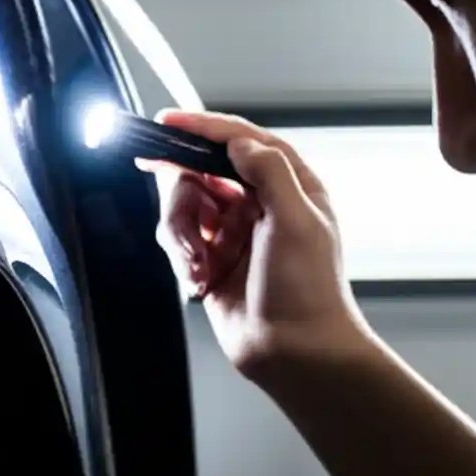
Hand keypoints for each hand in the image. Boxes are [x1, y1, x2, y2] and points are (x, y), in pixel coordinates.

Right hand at [141, 109, 366, 378]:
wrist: (295, 353)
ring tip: (199, 265)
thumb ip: (269, 171)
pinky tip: (201, 280)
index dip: (202, 127)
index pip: (239, 139)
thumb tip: (240, 141)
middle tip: (185, 223)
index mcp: (288, 185)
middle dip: (184, 196)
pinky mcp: (212, 258)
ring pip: (181, 206)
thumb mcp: (296, 221)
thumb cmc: (308, 292)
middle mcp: (258, 203)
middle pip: (199, 171)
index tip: (167, 123)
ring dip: (182, 236)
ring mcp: (233, 231)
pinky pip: (177, 241)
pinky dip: (182, 259)